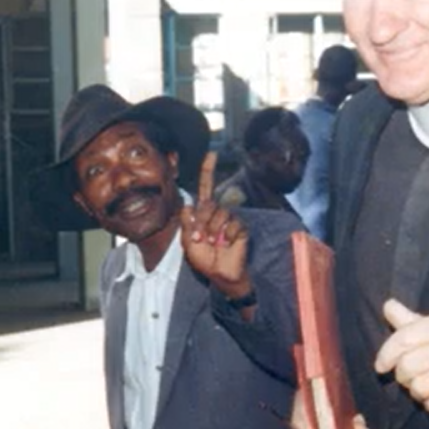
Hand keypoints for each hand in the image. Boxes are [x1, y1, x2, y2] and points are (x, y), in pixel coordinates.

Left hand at [180, 152, 250, 295]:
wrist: (221, 275)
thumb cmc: (205, 260)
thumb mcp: (188, 243)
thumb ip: (187, 224)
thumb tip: (188, 205)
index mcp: (203, 214)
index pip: (206, 188)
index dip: (208, 171)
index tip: (211, 154)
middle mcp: (218, 213)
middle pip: (209, 204)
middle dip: (202, 221)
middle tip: (200, 238)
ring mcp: (231, 220)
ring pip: (221, 213)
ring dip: (213, 230)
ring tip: (213, 243)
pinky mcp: (241, 229)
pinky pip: (234, 225)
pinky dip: (227, 236)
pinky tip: (227, 244)